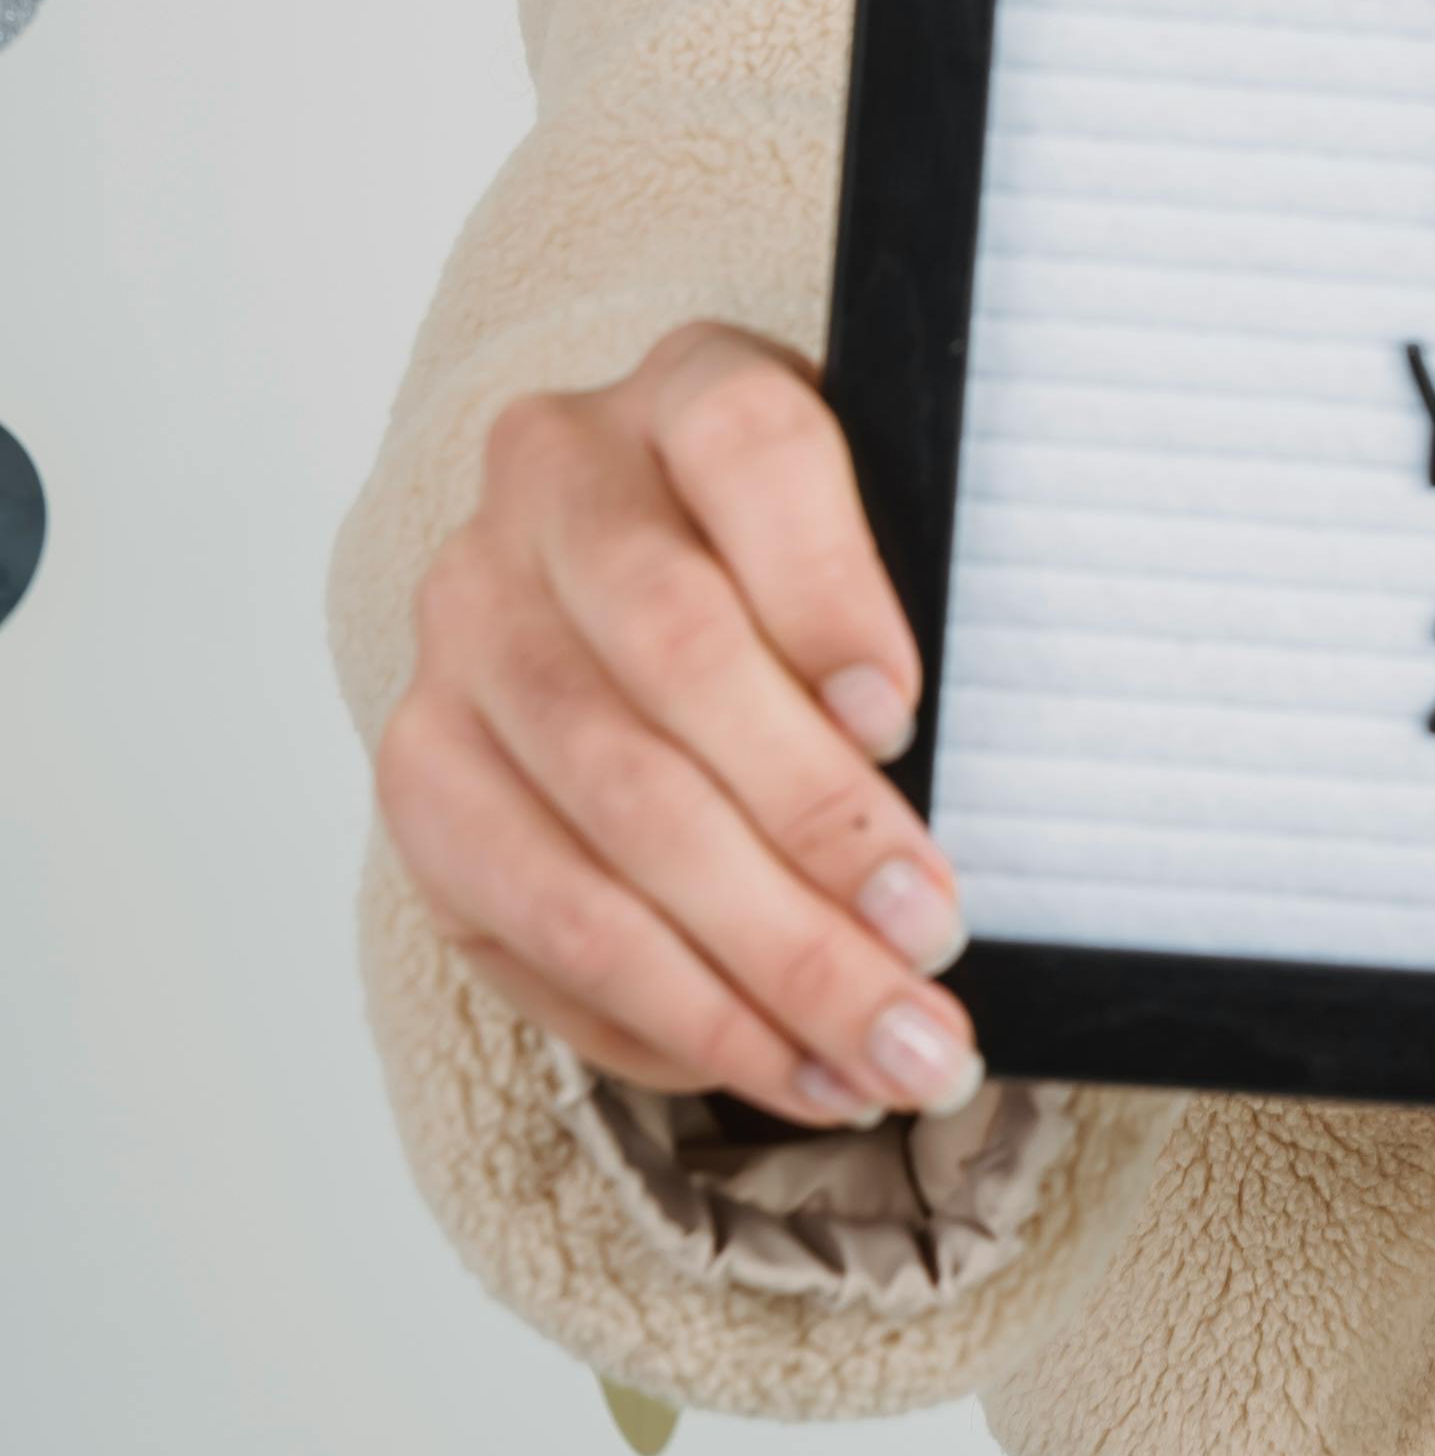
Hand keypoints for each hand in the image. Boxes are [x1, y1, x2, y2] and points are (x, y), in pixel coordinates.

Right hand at [376, 323, 977, 1133]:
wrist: (641, 578)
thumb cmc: (816, 572)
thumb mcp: (891, 528)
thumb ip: (931, 600)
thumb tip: (991, 772)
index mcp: (688, 387)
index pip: (749, 456)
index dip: (827, 593)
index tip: (907, 725)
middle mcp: (549, 488)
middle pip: (676, 661)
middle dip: (816, 834)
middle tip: (935, 946)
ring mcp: (466, 630)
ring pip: (605, 814)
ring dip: (758, 962)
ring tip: (884, 1054)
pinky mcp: (421, 770)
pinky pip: (531, 920)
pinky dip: (670, 1015)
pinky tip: (785, 1067)